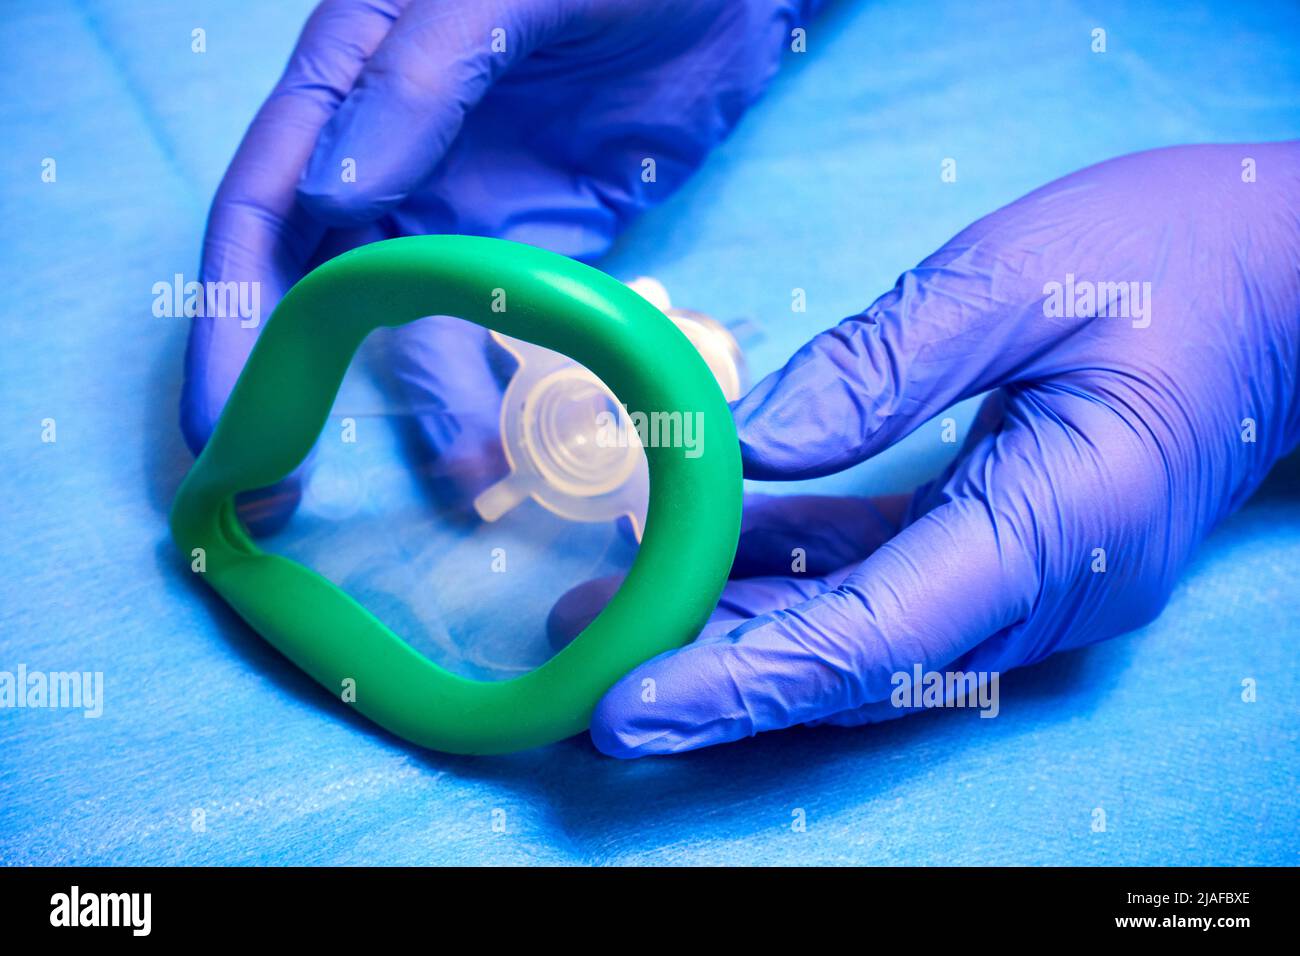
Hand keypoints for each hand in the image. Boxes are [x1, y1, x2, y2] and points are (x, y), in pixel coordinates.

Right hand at [182, 0, 812, 531]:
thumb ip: (427, 76)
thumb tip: (335, 195)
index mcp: (352, 72)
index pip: (263, 204)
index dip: (233, 310)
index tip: (225, 411)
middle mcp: (388, 148)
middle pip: (313, 279)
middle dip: (289, 382)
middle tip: (278, 488)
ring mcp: (462, 201)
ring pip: (411, 318)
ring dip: (421, 400)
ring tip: (458, 476)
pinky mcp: (536, 236)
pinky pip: (498, 321)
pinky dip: (496, 383)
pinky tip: (507, 441)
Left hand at [567, 142, 1299, 756]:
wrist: (1287, 279)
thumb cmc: (1172, 260)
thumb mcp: (1015, 280)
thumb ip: (881, 367)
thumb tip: (753, 445)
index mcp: (1059, 526)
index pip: (873, 640)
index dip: (743, 681)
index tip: (630, 707)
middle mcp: (1049, 589)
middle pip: (856, 665)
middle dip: (718, 673)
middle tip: (588, 668)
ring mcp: (1036, 581)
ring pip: (866, 636)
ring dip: (745, 630)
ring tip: (621, 606)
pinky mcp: (1016, 552)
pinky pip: (893, 583)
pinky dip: (801, 577)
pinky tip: (716, 551)